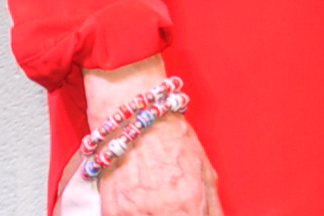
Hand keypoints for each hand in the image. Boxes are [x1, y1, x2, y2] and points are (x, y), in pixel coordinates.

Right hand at [85, 58, 221, 215]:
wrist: (136, 118)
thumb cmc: (173, 141)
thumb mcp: (205, 172)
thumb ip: (212, 205)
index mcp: (191, 201)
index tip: (193, 214)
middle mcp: (163, 210)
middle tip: (174, 208)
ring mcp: (134, 212)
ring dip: (155, 215)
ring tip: (156, 200)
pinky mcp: (111, 211)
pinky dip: (135, 214)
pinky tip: (138, 202)